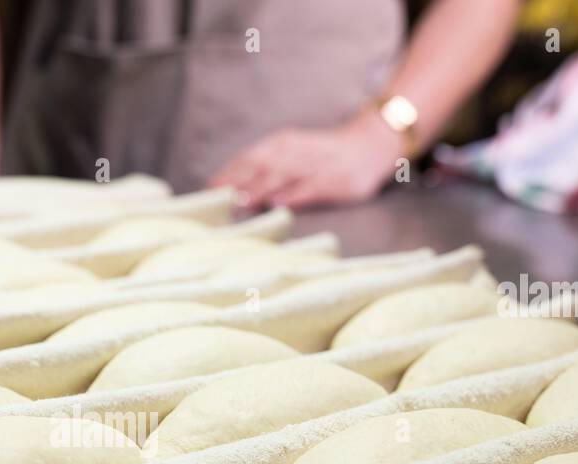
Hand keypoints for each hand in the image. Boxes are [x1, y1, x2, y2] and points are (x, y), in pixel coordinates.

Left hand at [208, 110, 406, 208]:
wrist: (371, 145)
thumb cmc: (324, 155)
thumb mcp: (292, 153)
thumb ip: (265, 169)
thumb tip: (232, 190)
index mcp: (281, 144)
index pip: (248, 159)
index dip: (228, 175)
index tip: (206, 192)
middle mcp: (296, 151)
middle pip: (261, 167)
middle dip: (239, 183)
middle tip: (218, 201)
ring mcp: (316, 165)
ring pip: (283, 176)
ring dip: (260, 189)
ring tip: (241, 202)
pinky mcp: (335, 180)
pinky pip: (312, 187)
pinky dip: (294, 195)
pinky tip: (279, 204)